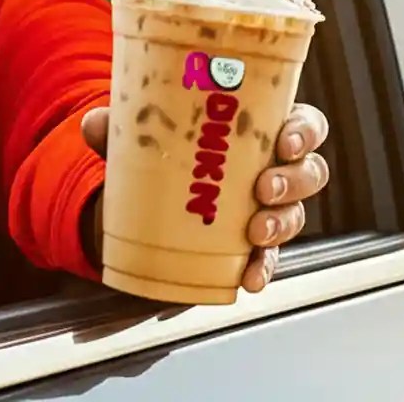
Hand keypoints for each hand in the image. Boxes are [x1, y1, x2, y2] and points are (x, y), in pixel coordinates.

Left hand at [81, 102, 330, 293]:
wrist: (153, 197)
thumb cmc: (170, 151)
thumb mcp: (147, 134)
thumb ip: (123, 126)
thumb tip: (94, 124)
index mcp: (263, 129)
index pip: (304, 124)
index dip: (304, 132)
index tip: (284, 141)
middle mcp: (275, 168)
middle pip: (309, 171)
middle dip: (292, 180)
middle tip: (262, 188)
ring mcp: (268, 210)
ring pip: (295, 215)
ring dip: (280, 224)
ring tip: (255, 231)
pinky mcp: (253, 246)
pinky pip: (269, 259)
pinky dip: (262, 269)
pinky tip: (249, 279)